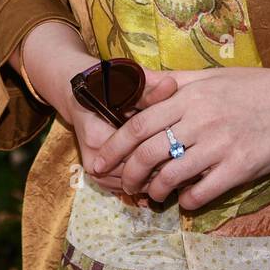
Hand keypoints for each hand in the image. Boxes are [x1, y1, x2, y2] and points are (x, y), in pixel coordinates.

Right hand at [13, 22, 181, 197]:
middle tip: (189, 159)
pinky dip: (144, 180)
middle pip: (138, 174)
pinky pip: (126, 185)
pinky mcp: (97, 175)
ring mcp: (94, 170)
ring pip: (133, 184)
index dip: (164, 152)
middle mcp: (94, 160)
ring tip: (181, 165)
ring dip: (155, 177)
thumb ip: (150, 89)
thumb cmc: (105, 87)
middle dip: (163, 167)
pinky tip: (164, 170)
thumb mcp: (127, 84)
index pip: (139, 156)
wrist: (80, 96)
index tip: (185, 144)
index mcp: (98, 138)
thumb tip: (171, 84)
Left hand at [90, 60, 269, 209]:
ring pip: (171, 175)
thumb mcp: (212, 75)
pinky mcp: (240, 167)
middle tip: (124, 184)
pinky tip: (187, 200)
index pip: (139, 122)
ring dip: (156, 191)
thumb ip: (174, 81)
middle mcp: (201, 119)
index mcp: (191, 95)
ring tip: (154, 195)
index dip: (115, 145)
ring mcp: (221, 144)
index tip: (101, 160)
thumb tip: (137, 83)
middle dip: (129, 173)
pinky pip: (202, 192)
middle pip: (148, 152)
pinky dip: (188, 200)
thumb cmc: (257, 87)